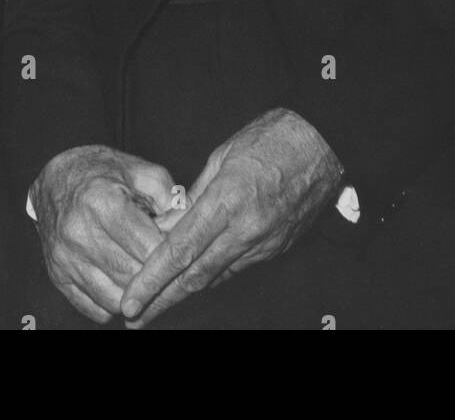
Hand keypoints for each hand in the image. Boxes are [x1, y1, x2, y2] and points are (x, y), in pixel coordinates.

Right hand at [31, 144, 175, 322]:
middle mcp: (78, 232)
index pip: (148, 247)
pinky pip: (97, 309)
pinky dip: (115, 302)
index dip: (171, 252)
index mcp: (101, 201)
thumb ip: (170, 198)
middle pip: (133, 276)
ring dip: (137, 293)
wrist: (56, 181)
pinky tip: (122, 280)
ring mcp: (65, 258)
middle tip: (167, 264)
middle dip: (156, 274)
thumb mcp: (142, 171)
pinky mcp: (58, 278)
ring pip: (116, 300)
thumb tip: (189, 232)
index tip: (180, 248)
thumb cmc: (104, 174)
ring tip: (144, 272)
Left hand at [119, 108, 341, 328]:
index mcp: (228, 200)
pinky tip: (192, 282)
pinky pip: (236, 268)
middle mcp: (246, 228)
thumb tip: (171, 223)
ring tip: (156, 305)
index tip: (132, 298)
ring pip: (216, 277)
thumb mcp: (223, 155)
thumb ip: (196, 194)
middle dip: (162, 300)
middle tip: (135, 317)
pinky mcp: (276, 247)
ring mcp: (264, 242)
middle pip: (196, 276)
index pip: (181, 249)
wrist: (323, 143)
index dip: (153, 279)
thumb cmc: (271, 138)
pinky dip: (212, 277)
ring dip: (184, 294)